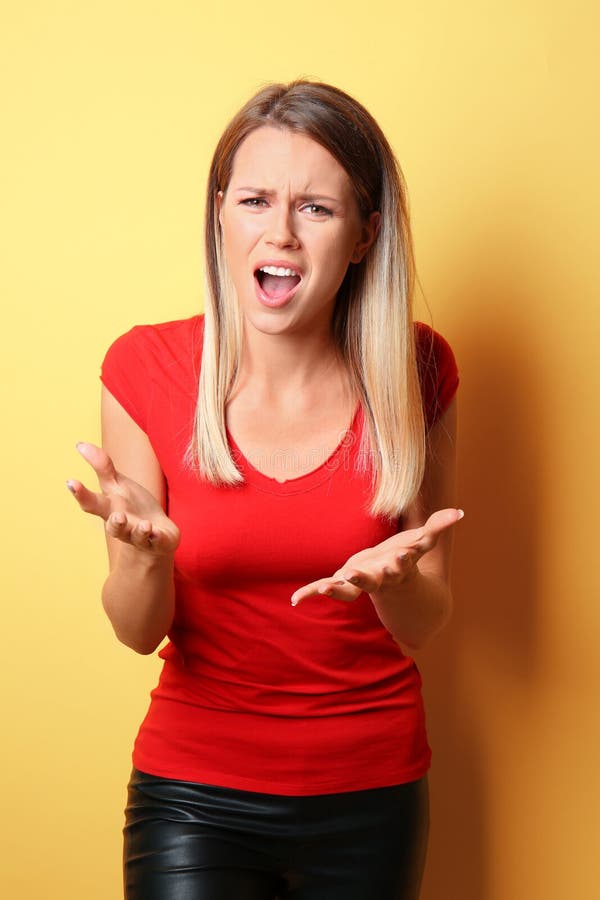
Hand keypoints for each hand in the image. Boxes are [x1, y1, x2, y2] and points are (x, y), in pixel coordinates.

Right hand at [67, 442, 179, 555]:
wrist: (156, 534)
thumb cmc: (132, 505)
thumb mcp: (117, 484)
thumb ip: (101, 467)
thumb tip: (80, 444)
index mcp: (110, 508)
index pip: (93, 502)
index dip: (81, 493)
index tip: (71, 482)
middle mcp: (122, 524)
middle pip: (114, 526)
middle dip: (115, 523)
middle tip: (117, 516)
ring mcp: (139, 534)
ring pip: (136, 535)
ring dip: (139, 530)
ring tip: (144, 525)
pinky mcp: (157, 540)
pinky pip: (156, 539)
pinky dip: (156, 535)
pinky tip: (156, 529)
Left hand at [290, 508, 462, 605]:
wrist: (391, 586)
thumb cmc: (405, 558)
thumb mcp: (420, 541)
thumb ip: (437, 526)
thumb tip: (460, 512)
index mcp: (398, 568)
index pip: (402, 563)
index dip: (402, 560)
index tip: (402, 555)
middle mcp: (379, 579)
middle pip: (373, 580)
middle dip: (364, 577)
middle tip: (353, 573)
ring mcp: (360, 583)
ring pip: (349, 589)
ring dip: (337, 588)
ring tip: (324, 588)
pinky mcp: (344, 584)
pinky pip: (327, 589)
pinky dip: (311, 593)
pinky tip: (296, 599)